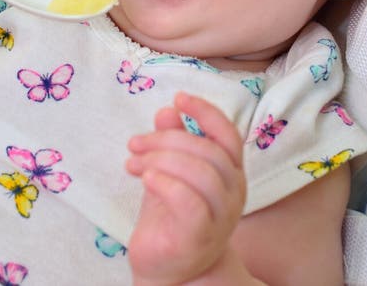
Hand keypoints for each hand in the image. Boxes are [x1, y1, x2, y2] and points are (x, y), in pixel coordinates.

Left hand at [126, 92, 246, 285]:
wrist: (170, 270)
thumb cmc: (171, 216)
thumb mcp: (169, 171)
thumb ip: (173, 141)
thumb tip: (167, 110)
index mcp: (231, 172)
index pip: (228, 134)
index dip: (205, 112)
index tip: (179, 98)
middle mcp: (234, 193)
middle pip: (208, 150)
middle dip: (167, 139)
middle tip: (135, 142)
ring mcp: (221, 217)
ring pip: (200, 172)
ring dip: (161, 159)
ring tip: (133, 162)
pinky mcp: (200, 236)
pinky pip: (188, 201)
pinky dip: (165, 183)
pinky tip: (145, 178)